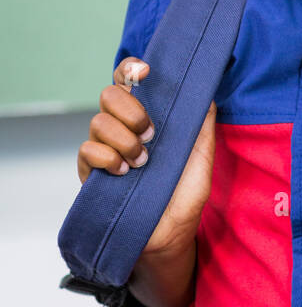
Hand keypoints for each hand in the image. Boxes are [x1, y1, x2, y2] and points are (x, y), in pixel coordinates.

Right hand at [77, 56, 215, 255]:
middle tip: (152, 134)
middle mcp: (123, 129)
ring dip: (125, 139)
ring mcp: (105, 149)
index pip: (130, 82)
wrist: (169, 237)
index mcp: (148, 119)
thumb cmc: (184, 198)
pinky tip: (125, 173)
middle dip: (132, 110)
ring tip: (143, 162)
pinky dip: (108, 158)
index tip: (146, 71)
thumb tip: (208, 93)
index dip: (132, 69)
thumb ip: (203, 127)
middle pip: (109, 94)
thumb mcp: (201, 160)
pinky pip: (87, 150)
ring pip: (98, 121)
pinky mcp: (90, 173)